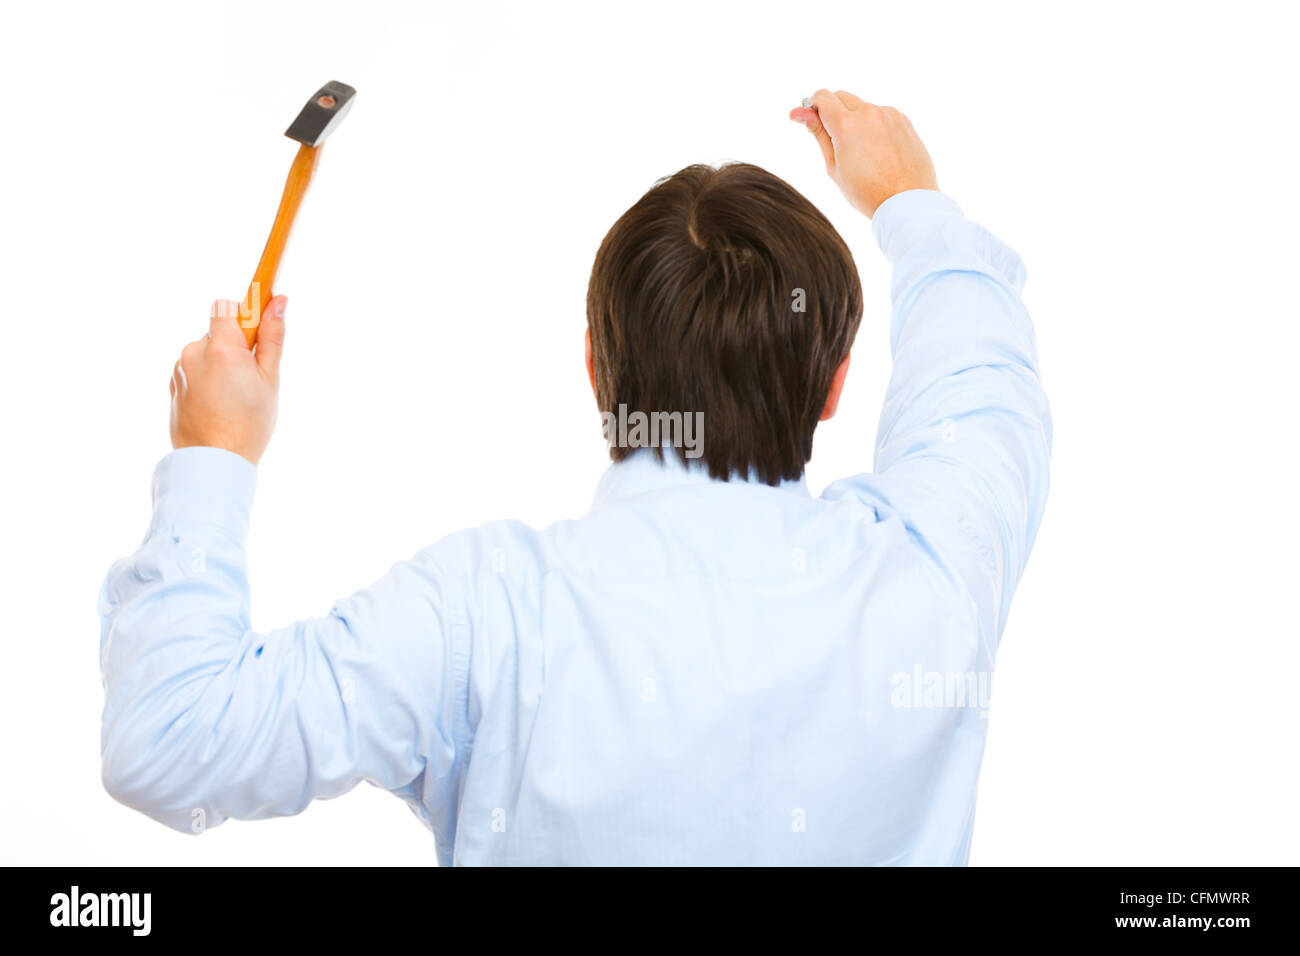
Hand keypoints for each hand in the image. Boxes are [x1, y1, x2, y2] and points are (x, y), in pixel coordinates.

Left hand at [169, 296, 286, 465]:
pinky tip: (219, 403)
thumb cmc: (248, 424)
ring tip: (234, 395)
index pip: (227, 306)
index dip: (244, 316)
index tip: (257, 332)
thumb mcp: (270, 379)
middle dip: (234, 345)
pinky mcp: (173, 383)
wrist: (214, 463)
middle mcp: (194, 352)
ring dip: (220, 363)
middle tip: (251, 376)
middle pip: (217, 331)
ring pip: (206, 351)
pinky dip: (207, 378)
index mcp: (221, 348)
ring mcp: (180, 368)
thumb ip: (273, 337)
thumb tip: (279, 301)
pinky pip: (194, 368)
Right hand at [790, 90, 937, 217]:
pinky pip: (881, 115)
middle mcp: (869, 112)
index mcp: (846, 125)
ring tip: (862, 152)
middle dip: (834, 112)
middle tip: (836, 139)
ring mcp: (889, 114)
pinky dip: (874, 126)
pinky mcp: (904, 120)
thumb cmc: (867, 192)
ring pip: (863, 107)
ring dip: (856, 120)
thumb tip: (799, 112)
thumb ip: (819, 134)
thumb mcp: (834, 167)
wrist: (907, 202)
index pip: (822, 97)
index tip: (812, 120)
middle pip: (841, 97)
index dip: (813, 107)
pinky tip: (878, 152)